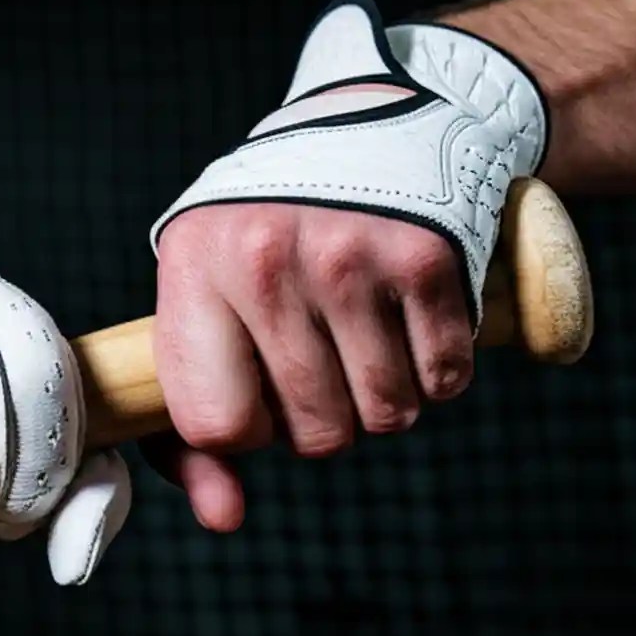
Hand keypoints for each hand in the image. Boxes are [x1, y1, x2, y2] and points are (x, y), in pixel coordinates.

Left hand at [144, 0, 547, 531]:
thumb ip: (191, 422)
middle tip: (321, 362)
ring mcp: (350, 257)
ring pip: (386, 417)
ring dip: (382, 400)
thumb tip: (223, 516)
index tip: (257, 390)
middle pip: (314, 433)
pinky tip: (409, 324)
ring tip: (363, 342)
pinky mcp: (427, 257)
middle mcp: (266, 260)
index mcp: (193, 268)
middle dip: (323, 420)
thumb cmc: (266, 234)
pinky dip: (436, 373)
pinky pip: (444, 381)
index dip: (247, 427)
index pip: (215, 425)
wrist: (363, 119)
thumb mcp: (204, 299)